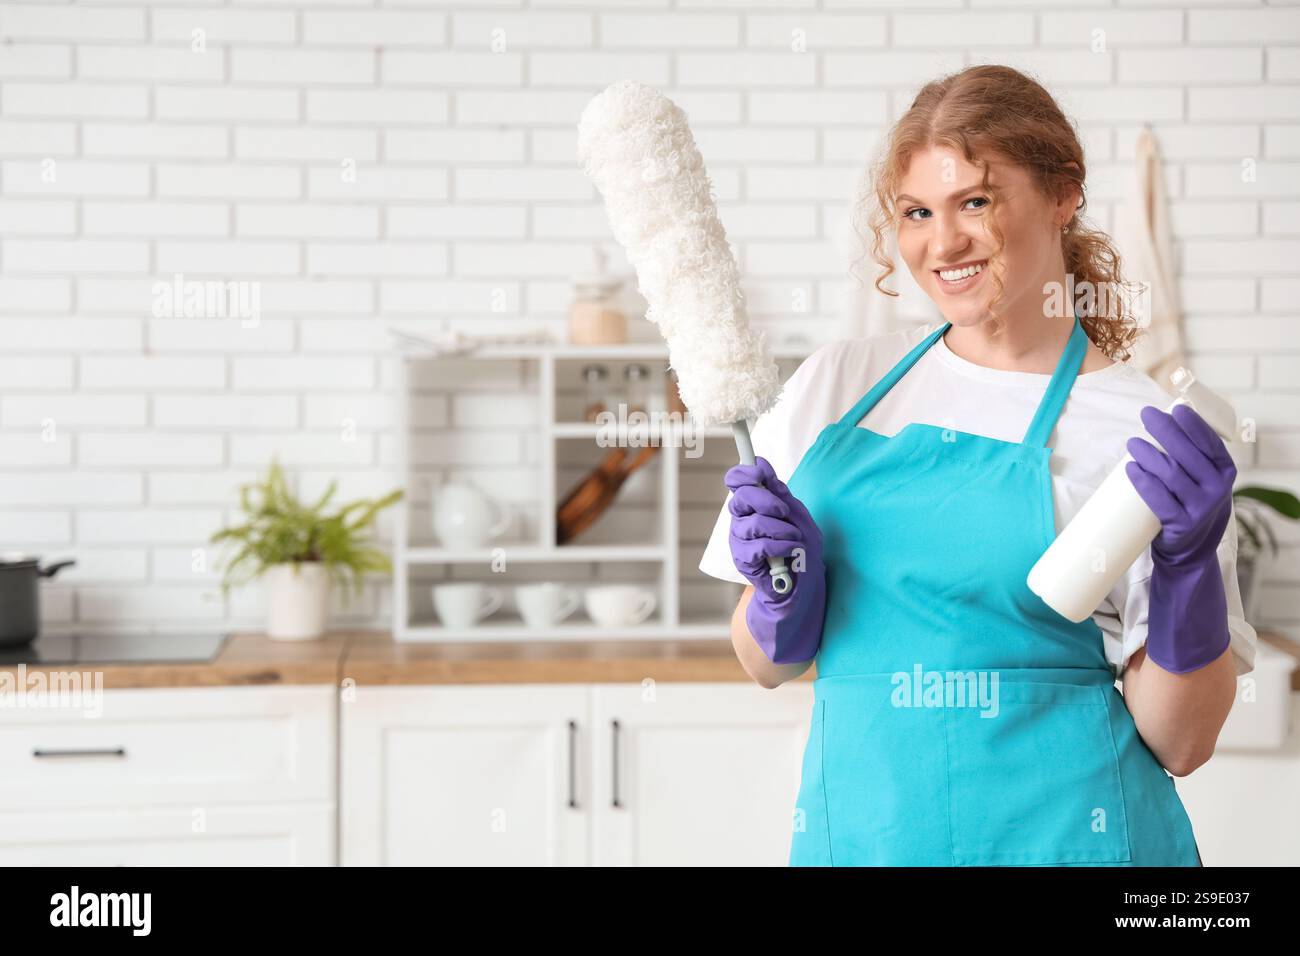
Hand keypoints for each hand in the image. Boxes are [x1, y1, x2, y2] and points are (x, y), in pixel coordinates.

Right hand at [724, 456, 825, 663]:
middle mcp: (740, 520)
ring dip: (780, 529)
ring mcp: (739, 541)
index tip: (760, 472)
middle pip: (741, 497)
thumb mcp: (797, 514)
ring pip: (753, 523)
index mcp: (752, 505)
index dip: (745, 472)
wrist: (802, 586)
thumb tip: (760, 464)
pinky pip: (759, 545)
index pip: (736, 481)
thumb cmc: (801, 548)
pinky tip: (791, 550)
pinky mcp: (743, 561)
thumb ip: (779, 492)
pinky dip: (780, 546)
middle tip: (784, 512)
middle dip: (768, 501)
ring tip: (794, 538)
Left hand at [1125, 403, 1236, 568]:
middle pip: (1187, 454)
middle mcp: (1218, 489)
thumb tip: (1162, 422)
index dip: (1194, 425)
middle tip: (1146, 415)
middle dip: (1165, 430)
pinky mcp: (1182, 525)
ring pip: (1171, 474)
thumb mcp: (1203, 481)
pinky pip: (1159, 499)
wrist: (1191, 551)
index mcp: (1225, 472)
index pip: (1210, 443)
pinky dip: (1143, 481)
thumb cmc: (1191, 504)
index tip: (1176, 409)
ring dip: (1148, 454)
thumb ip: (1192, 457)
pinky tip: (1131, 468)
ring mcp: (1201, 508)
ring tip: (1132, 443)